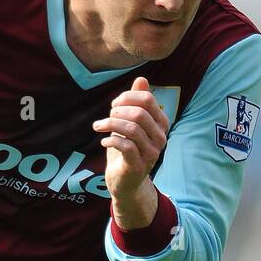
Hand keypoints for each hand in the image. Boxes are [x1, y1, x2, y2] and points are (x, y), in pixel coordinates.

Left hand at [92, 75, 168, 204]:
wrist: (125, 181)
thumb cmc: (127, 149)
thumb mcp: (130, 123)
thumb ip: (136, 102)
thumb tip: (141, 79)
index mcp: (161, 123)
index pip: (147, 99)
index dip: (127, 97)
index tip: (113, 105)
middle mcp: (161, 137)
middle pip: (139, 113)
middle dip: (117, 111)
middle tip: (105, 118)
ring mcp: (152, 153)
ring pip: (131, 128)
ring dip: (111, 124)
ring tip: (100, 126)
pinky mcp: (138, 165)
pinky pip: (125, 146)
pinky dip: (110, 140)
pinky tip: (104, 141)